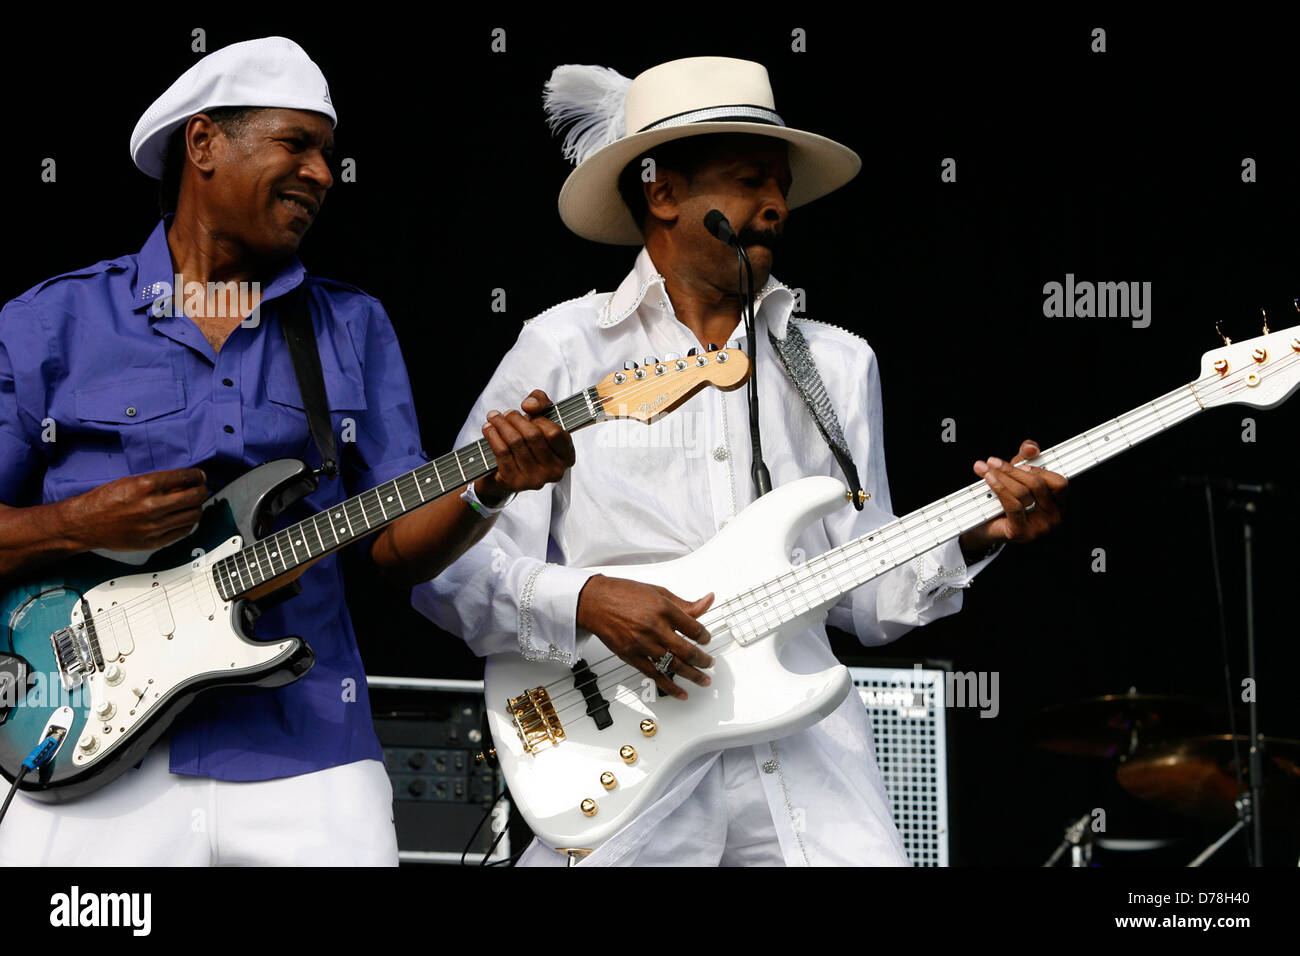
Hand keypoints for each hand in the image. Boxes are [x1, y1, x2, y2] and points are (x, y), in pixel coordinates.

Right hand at [60, 468, 208, 551]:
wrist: (84, 524)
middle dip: (202, 490)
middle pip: (195, 497)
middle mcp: (151, 506)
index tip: (199, 476)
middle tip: (201, 488)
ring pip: (193, 516)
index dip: (197, 476)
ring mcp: (153, 526)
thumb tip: (185, 481)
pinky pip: (183, 531)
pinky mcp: (153, 542)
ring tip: (193, 504)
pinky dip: (187, 523)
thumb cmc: (104, 500)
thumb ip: (158, 482)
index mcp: (145, 485)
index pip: (185, 477)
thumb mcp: (130, 481)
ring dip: (197, 507)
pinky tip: (183, 518)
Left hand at [475, 390, 574, 505]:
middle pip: (533, 436)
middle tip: (507, 413)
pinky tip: (488, 428)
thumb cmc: (528, 443)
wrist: (507, 474)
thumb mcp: (541, 418)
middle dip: (516, 419)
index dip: (540, 419)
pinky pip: (502, 452)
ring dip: (501, 424)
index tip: (530, 413)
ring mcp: (535, 479)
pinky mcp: (515, 482)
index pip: (555, 433)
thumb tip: (529, 405)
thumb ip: (541, 402)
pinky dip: (492, 436)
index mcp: (567, 457)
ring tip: (494, 416)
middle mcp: (555, 471)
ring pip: (515, 442)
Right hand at [576, 575, 714, 700]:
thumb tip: (708, 601)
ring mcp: (643, 644)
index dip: (704, 636)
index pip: (693, 628)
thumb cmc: (623, 594)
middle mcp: (654, 627)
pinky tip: (681, 693)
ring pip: (674, 665)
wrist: (595, 602)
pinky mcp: (632, 656)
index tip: (706, 639)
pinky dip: (670, 686)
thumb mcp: (658, 592)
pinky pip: (655, 675)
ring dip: (693, 675)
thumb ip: (684, 603)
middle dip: (703, 660)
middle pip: (687, 650)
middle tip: (710, 663)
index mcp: (663, 609)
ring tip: (704, 680)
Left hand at [958, 440, 1066, 557]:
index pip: (1060, 483)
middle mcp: (1054, 518)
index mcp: (1059, 504)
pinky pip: (1012, 505)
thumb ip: (1025, 458)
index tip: (1020, 462)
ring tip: (986, 468)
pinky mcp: (1022, 533)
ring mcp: (1040, 528)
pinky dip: (999, 488)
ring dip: (1001, 476)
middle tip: (993, 461)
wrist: (986, 528)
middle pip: (1037, 485)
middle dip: (1012, 469)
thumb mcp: (1017, 477)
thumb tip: (1031, 447)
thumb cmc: (1005, 502)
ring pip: (1022, 493)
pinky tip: (989, 479)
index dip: (1040, 469)